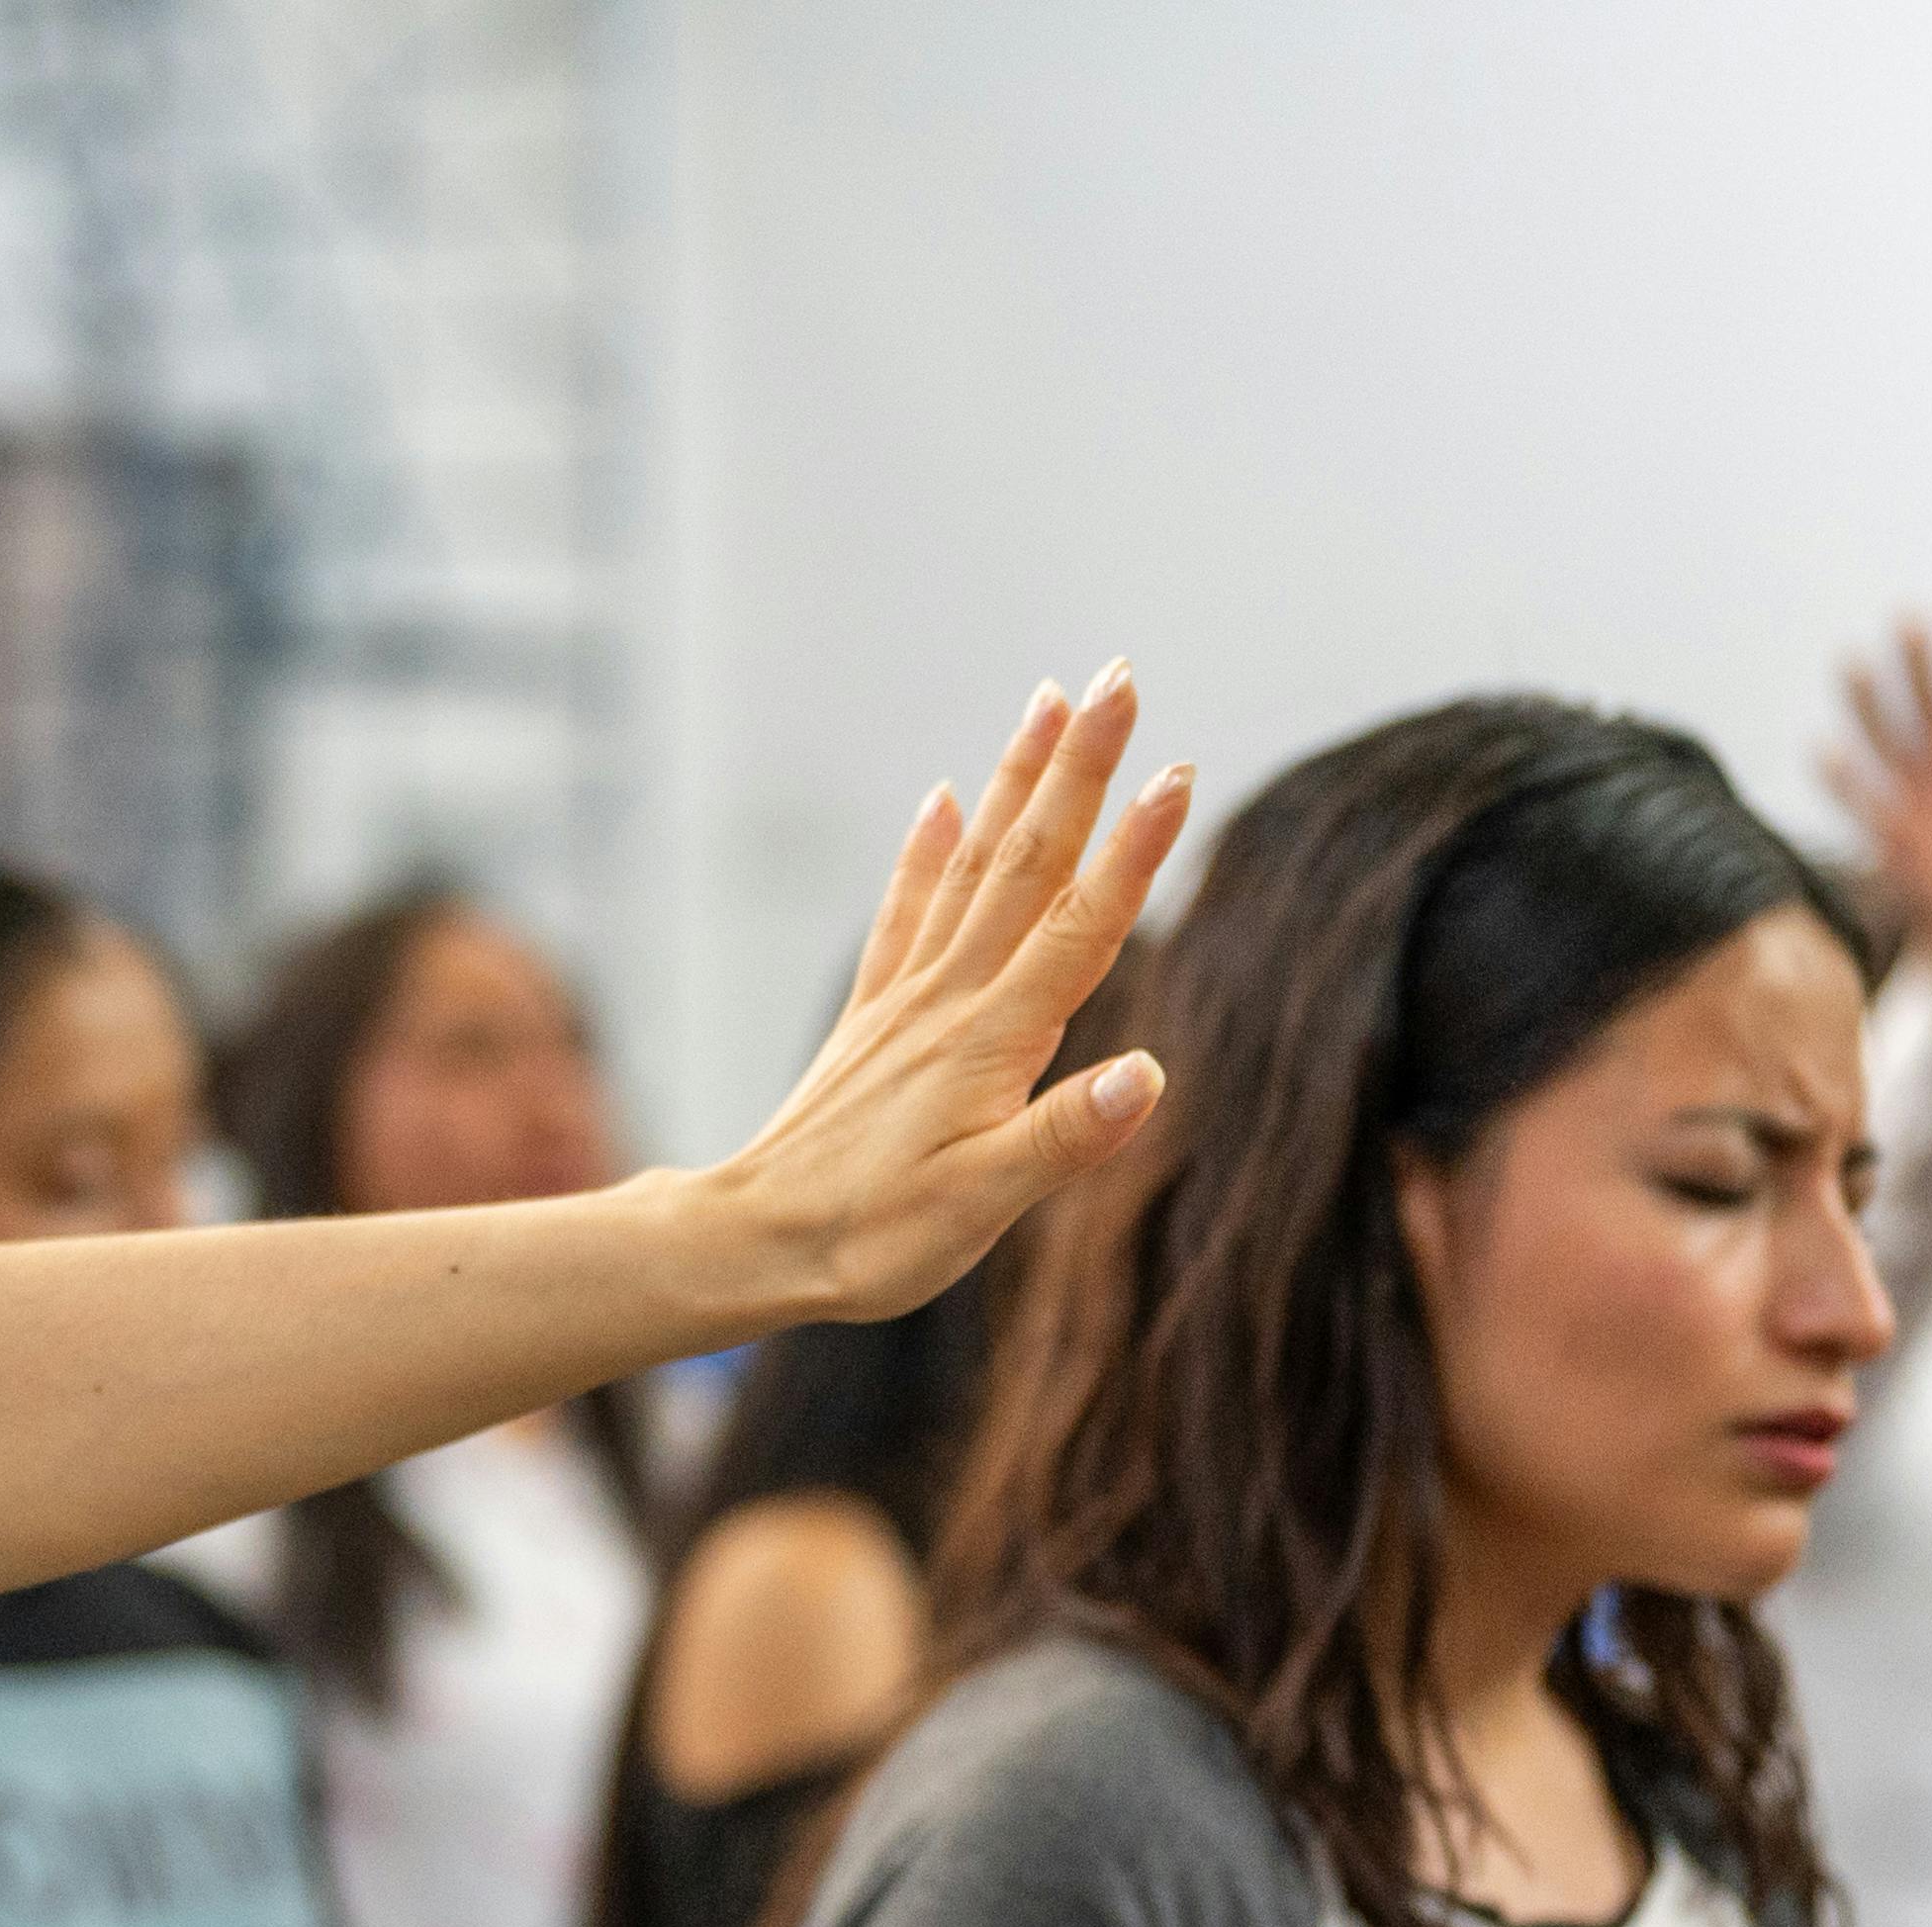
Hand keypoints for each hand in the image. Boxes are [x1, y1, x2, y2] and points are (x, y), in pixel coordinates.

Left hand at [704, 667, 1186, 1329]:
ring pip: (974, 866)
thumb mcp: (980, 1207)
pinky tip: (941, 797)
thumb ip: (1063, 1138)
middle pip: (1031, 864)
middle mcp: (952, 999)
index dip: (1135, 851)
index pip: (1081, 927)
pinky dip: (926, 850)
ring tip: (1046, 699)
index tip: (1179, 770)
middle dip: (1079, 767)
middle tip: (1119, 677)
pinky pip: (904, 912)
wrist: (753, 1244)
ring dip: (1015, 781)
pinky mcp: (872, 1018)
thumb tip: (1148, 1075)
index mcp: (994, 1040)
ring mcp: (907, 1000)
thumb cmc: (871, 1240)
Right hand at [1824, 601, 1931, 1000]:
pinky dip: (1843, 780)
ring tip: (1852, 660)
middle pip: (1930, 703)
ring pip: (1888, 740)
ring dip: (1870, 703)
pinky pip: (1861, 804)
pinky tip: (1823, 749)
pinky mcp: (1893, 841)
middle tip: (1907, 617)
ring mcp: (1918, 801)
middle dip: (1919, 661)